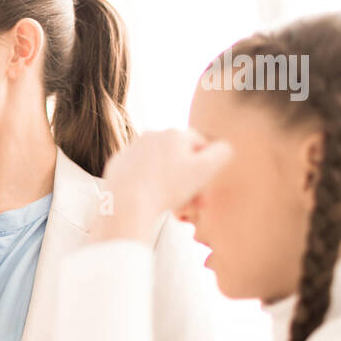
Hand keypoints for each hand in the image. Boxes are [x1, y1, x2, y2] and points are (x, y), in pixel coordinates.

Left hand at [96, 129, 232, 242]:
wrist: (126, 203)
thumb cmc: (168, 187)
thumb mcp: (205, 170)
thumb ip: (222, 153)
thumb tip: (223, 148)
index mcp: (174, 133)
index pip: (200, 145)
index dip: (206, 169)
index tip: (204, 191)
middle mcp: (152, 135)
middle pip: (178, 157)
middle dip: (189, 180)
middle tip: (193, 205)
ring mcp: (132, 149)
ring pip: (159, 166)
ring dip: (170, 184)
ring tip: (173, 206)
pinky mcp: (117, 164)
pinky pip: (139, 174)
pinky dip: (147, 185)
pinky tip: (151, 200)